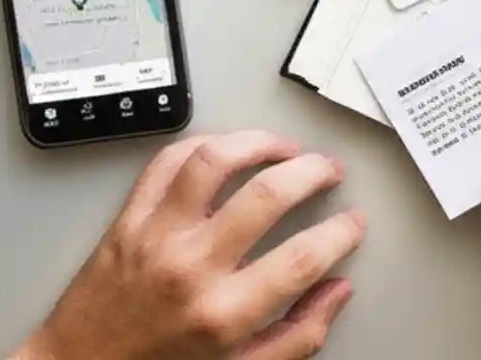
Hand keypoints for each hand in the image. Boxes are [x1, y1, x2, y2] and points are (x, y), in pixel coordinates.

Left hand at [11, 131, 366, 359]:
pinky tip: (227, 150)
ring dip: (259, 143)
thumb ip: (298, 337)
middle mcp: (191, 268)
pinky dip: (202, 145)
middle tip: (328, 172)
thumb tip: (336, 291)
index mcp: (223, 314)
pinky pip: (165, 163)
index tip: (353, 223)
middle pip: (268, 195)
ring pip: (214, 161)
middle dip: (313, 173)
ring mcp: (156, 237)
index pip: (304, 258)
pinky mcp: (128, 220)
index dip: (342, 233)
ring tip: (284, 147)